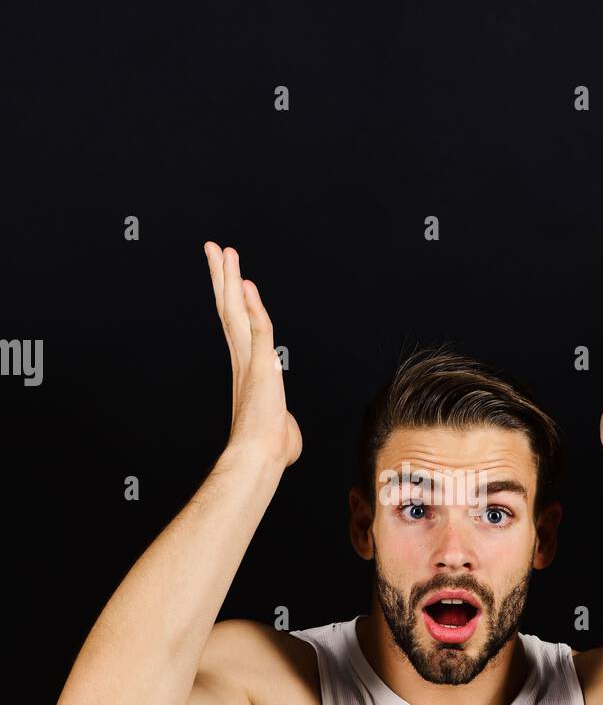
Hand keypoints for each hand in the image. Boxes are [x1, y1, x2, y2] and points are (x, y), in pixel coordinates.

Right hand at [204, 241, 302, 468]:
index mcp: (247, 367)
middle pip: (229, 309)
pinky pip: (259, 330)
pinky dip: (253, 307)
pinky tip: (247, 286)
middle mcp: (243, 359)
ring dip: (231, 280)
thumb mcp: (281, 427)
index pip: (235, 324)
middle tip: (213, 248)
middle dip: (221, 276)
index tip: (225, 276)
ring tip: (223, 252)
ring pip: (237, 312)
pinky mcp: (261, 366)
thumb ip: (282, 421)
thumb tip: (286, 435)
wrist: (262, 456)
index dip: (229, 298)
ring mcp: (250, 360)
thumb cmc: (271, 447)